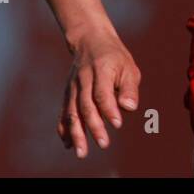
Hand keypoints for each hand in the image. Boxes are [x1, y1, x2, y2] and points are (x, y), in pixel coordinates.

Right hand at [58, 27, 141, 158]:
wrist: (89, 41)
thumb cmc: (115, 57)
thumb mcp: (128, 67)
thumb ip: (129, 88)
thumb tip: (129, 108)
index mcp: (101, 69)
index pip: (102, 92)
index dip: (109, 109)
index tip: (118, 124)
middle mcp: (83, 79)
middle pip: (86, 105)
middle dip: (94, 126)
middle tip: (104, 144)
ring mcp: (73, 87)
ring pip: (72, 112)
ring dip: (77, 133)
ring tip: (82, 152)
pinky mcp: (67, 93)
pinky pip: (64, 113)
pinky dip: (64, 129)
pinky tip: (69, 144)